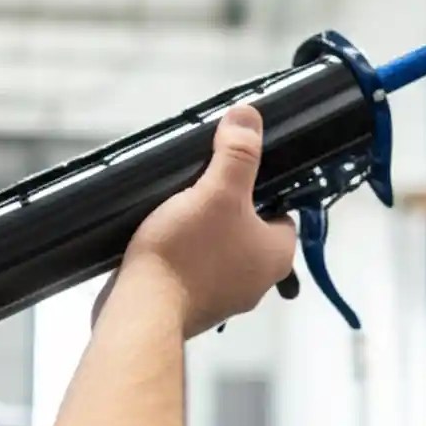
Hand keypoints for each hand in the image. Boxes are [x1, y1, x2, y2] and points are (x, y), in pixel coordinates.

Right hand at [94, 105, 296, 337]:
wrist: (143, 307)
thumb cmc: (186, 252)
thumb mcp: (216, 191)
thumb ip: (237, 153)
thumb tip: (249, 116)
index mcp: (277, 255)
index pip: (283, 213)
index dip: (260, 192)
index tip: (234, 179)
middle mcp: (258, 282)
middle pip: (249, 233)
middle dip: (225, 214)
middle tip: (199, 193)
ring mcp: (224, 300)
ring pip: (220, 255)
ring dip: (202, 238)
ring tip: (176, 216)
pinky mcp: (192, 309)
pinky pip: (193, 275)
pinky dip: (181, 260)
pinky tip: (162, 245)